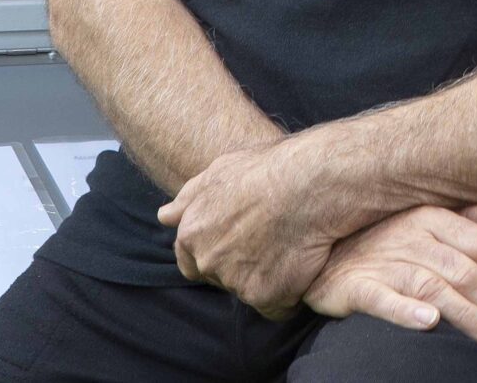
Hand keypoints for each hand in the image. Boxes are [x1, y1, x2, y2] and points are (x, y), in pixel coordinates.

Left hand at [160, 137, 338, 318]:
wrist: (311, 183)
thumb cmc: (269, 169)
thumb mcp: (221, 170)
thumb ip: (190, 198)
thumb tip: (164, 217)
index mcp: (192, 233)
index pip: (191, 261)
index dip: (217, 252)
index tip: (241, 242)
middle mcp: (208, 260)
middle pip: (221, 278)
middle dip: (241, 266)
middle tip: (270, 242)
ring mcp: (235, 282)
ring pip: (251, 291)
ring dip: (268, 278)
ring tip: (292, 247)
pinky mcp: (266, 297)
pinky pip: (279, 307)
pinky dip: (291, 294)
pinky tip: (306, 267)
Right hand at [303, 203, 476, 348]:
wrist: (325, 253)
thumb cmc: (390, 241)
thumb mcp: (433, 224)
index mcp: (435, 218)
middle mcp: (413, 236)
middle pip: (464, 270)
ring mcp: (384, 261)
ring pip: (433, 286)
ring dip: (466, 313)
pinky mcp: (356, 286)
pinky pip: (383, 299)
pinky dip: (407, 310)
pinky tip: (429, 323)